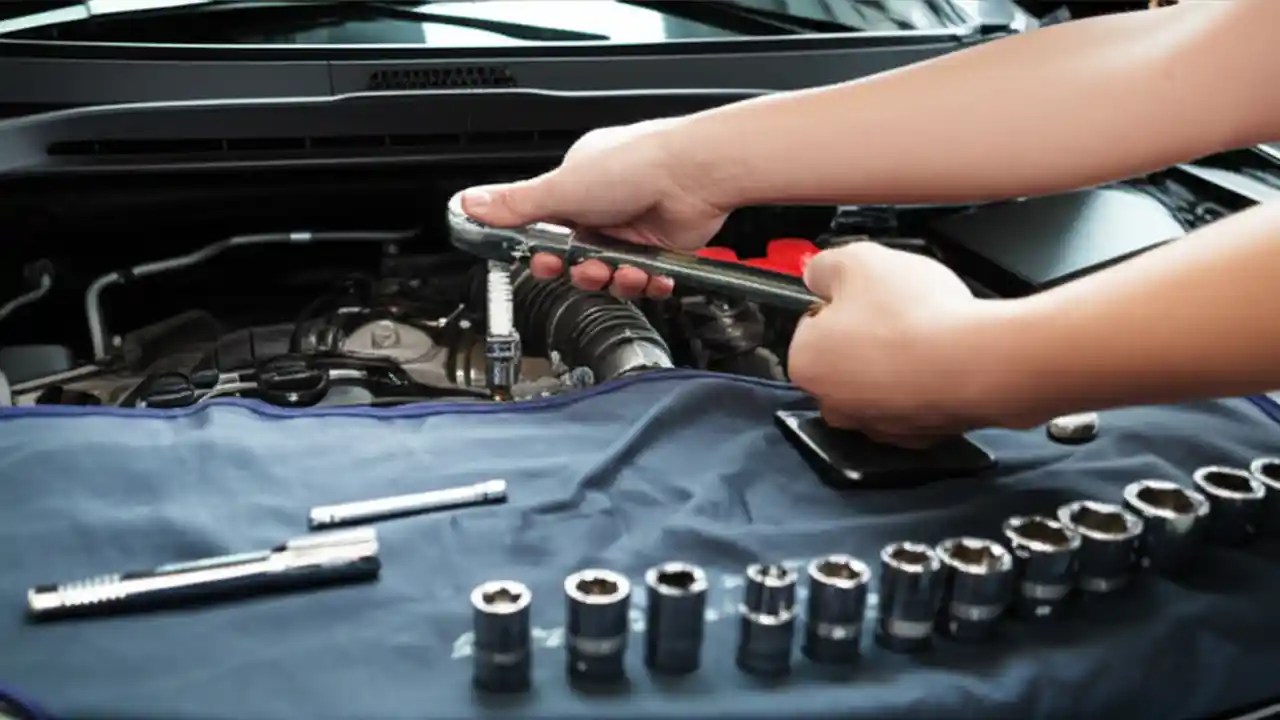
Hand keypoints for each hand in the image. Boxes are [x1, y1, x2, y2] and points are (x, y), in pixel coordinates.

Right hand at [458, 118, 727, 299]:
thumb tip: (469, 204)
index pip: (545, 227)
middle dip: (579, 271)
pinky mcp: (661, 247)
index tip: (542, 261)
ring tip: (621, 271)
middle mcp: (604, 204)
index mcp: (576, 183)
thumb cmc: (636, 165)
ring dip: (613, 279)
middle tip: (584, 270)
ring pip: (609, 272)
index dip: (542, 251)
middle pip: (577, 257)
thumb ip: (515, 204)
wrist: (696, 174)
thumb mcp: (561, 187)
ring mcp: (633, 227)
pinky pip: (643, 279)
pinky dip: (643, 283)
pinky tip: (646, 276)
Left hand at [788, 242, 1024, 446]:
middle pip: (843, 361)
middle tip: (897, 312)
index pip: (812, 326)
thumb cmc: (911, 314)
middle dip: (866, 337)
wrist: (975, 362)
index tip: (866, 295)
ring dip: (896, 363)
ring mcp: (875, 425)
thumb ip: (824, 266)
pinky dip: (924, 386)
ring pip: (879, 385)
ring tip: (926, 335)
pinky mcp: (916, 438)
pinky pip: (914, 405)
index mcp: (805, 363)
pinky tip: (943, 362)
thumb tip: (816, 274)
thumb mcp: (857, 261)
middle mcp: (832, 403)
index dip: (842, 304)